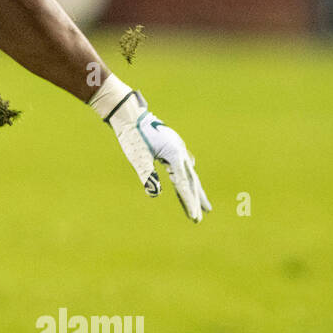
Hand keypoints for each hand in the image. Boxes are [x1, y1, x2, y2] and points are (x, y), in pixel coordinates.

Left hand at [90, 74, 210, 222]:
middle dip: (196, 200)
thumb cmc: (132, 136)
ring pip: (189, 173)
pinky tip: (189, 179)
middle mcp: (180, 151)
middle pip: (191, 180)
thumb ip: (147, 175)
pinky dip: (187, 177)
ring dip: (195, 190)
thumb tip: (155, 194)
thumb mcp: (138, 157)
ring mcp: (178, 148)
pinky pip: (183, 165)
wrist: (128, 114)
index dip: (189, 202)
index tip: (195, 218)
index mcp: (174, 154)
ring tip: (203, 205)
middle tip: (201, 217)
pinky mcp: (172, 146)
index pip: (183, 184)